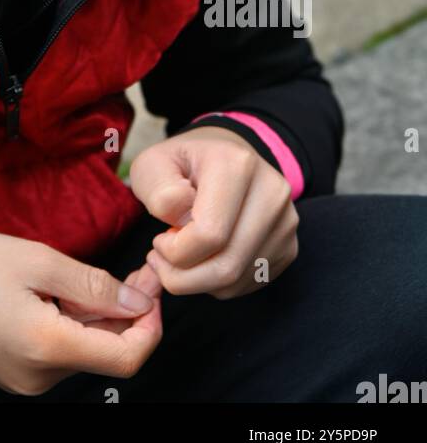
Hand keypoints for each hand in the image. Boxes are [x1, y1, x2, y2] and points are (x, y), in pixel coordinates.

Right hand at [0, 231, 162, 396]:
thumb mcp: (35, 259)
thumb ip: (93, 284)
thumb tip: (139, 302)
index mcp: (48, 348)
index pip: (129, 358)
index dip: (151, 325)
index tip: (151, 286)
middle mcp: (40, 377)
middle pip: (108, 355)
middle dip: (129, 314)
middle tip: (135, 269)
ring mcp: (26, 380)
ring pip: (85, 352)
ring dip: (100, 317)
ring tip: (90, 274)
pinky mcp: (14, 373)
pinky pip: (60, 352)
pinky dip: (74, 324)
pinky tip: (63, 291)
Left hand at [128, 125, 298, 298]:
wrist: (223, 159)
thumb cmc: (183, 165)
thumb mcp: (153, 164)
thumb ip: (157, 191)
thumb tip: (179, 220)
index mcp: (237, 165)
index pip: (209, 234)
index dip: (174, 251)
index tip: (159, 241)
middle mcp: (272, 193)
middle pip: (227, 266)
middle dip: (183, 277)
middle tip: (162, 261)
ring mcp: (285, 222)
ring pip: (237, 280)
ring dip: (198, 281)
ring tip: (181, 257)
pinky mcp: (289, 246)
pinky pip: (249, 284)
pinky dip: (218, 284)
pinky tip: (204, 259)